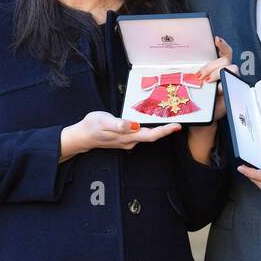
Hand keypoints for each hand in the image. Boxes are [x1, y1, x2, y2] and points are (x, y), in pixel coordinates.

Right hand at [61, 110, 181, 159]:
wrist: (82, 136)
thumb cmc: (92, 127)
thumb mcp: (104, 122)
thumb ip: (120, 124)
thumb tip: (134, 125)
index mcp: (128, 137)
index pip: (151, 135)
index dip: (165, 131)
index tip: (177, 126)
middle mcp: (131, 141)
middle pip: (152, 136)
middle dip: (166, 129)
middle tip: (178, 120)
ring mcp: (128, 141)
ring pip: (147, 135)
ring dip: (159, 129)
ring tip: (169, 119)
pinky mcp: (125, 138)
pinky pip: (141, 134)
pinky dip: (149, 128)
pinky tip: (152, 122)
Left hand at [194, 36, 237, 123]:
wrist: (204, 118)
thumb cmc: (200, 101)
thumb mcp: (193, 85)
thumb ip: (193, 77)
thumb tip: (183, 72)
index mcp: (217, 68)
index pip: (225, 52)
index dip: (222, 45)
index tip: (216, 39)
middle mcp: (226, 72)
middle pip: (225, 60)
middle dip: (212, 66)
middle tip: (201, 76)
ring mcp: (231, 81)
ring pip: (232, 69)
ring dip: (218, 74)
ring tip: (208, 82)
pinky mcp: (233, 90)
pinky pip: (232, 83)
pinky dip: (224, 86)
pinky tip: (218, 90)